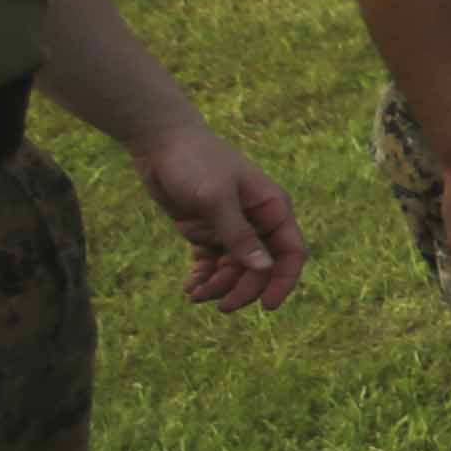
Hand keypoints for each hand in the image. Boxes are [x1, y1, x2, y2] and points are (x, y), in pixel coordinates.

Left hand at [131, 122, 306, 311]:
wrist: (160, 143)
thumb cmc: (195, 162)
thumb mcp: (216, 197)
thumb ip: (239, 234)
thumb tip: (264, 268)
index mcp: (272, 208)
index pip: (290, 252)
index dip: (283, 280)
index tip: (268, 307)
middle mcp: (257, 221)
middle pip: (261, 268)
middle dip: (242, 289)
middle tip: (221, 307)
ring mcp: (232, 228)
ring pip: (235, 269)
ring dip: (219, 286)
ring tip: (195, 295)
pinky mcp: (207, 231)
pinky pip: (212, 263)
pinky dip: (203, 277)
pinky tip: (190, 287)